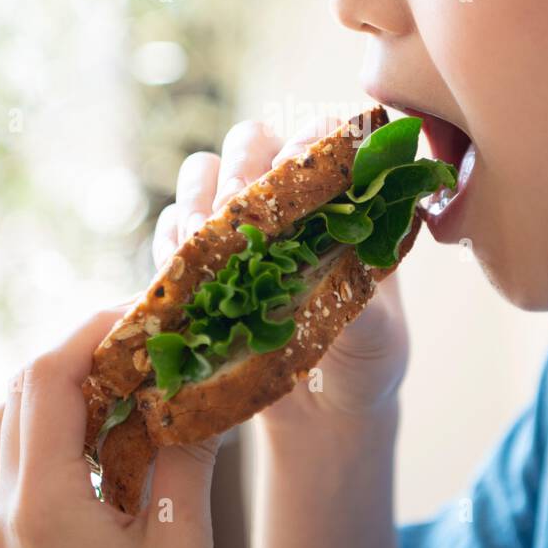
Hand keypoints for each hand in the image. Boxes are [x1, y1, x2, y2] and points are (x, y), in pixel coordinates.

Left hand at [0, 301, 222, 547]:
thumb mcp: (180, 543)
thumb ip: (188, 461)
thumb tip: (208, 388)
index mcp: (42, 502)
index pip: (48, 380)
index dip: (94, 330)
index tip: (146, 311)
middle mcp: (9, 506)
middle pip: (25, 388)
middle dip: (85, 347)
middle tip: (147, 334)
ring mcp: (6, 519)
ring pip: (16, 416)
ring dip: (68, 381)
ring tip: (129, 373)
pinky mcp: (19, 530)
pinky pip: (23, 450)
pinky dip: (61, 418)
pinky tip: (110, 422)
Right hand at [153, 116, 410, 428]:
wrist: (324, 413)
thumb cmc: (366, 359)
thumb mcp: (376, 333)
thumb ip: (360, 293)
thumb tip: (344, 263)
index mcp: (341, 196)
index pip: (321, 135)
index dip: (305, 140)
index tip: (294, 168)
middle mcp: (286, 198)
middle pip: (250, 140)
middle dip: (240, 165)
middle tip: (237, 206)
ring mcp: (238, 226)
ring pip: (202, 173)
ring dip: (197, 198)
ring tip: (202, 238)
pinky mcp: (200, 263)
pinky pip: (171, 230)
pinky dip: (171, 245)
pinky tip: (181, 273)